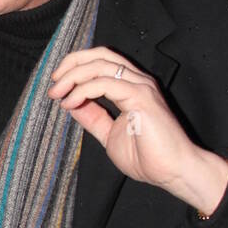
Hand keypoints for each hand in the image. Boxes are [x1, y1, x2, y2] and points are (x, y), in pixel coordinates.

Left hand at [48, 46, 227, 212]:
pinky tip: (71, 103)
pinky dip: (83, 90)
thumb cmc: (149, 157)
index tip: (57, 85)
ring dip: (73, 77)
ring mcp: (141, 86)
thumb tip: (71, 104)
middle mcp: (137, 81)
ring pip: (100, 65)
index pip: (101, 61)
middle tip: (53, 83)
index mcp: (132, 86)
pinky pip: (104, 83)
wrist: (174, 172)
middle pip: (100, 55)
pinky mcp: (141, 97)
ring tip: (57, 94)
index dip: (76, 66)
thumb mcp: (109, 135)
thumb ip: (93, 118)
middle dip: (71, 64)